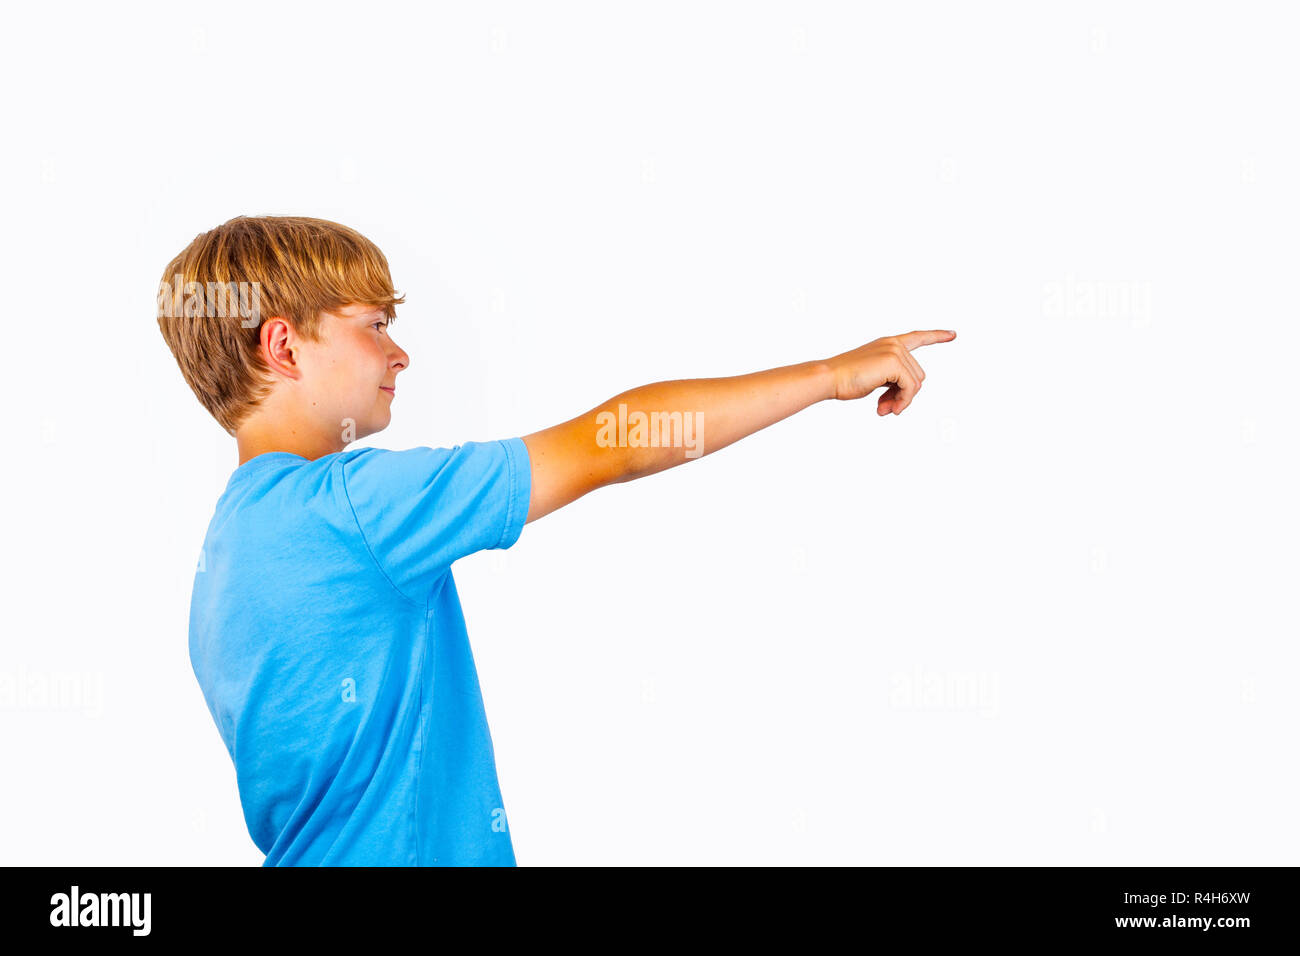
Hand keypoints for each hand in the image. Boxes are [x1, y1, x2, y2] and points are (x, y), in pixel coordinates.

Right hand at [824, 329, 955, 413]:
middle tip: (886, 407)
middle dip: (905, 395)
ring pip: (916, 383)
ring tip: (884, 409)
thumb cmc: (845, 380)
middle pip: (918, 375)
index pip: (917, 338)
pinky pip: (911, 388)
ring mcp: (895, 351)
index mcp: (887, 344)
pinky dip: (902, 401)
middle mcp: (893, 344)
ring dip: (903, 400)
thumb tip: (903, 398)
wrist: (829, 378)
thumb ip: (892, 382)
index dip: (936, 336)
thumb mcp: (873, 379)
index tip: (952, 334)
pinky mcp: (894, 362)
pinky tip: (885, 408)